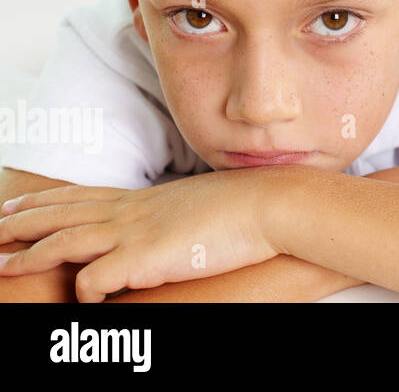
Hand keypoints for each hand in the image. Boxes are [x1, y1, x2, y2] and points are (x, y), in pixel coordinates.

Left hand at [0, 169, 279, 301]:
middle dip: (24, 220)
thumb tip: (172, 232)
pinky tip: (85, 304)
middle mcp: (134, 210)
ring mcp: (136, 232)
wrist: (270, 205)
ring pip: (64, 241)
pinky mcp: (143, 258)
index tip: (20, 204)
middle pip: (64, 212)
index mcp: (148, 198)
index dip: (48, 200)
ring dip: (29, 254)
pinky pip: (94, 281)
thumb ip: (178, 217)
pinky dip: (84, 295)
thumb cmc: (250, 206)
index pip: (84, 195)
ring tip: (2, 265)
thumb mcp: (203, 206)